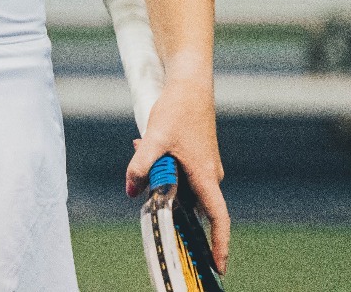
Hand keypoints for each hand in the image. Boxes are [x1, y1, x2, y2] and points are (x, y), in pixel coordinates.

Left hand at [126, 73, 228, 272]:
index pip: (219, 219)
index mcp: (206, 176)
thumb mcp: (154, 139)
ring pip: (185, 185)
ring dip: (164, 181)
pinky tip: (145, 148)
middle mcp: (211, 175)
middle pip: (196, 205)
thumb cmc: (178, 109)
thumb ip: (141, 165)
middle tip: (151, 203)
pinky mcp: (199, 156)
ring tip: (143, 158)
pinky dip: (165, 168)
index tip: (218, 265)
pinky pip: (183, 173)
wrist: (190, 84)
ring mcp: (207, 165)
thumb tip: (131, 190)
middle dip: (173, 206)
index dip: (220, 244)